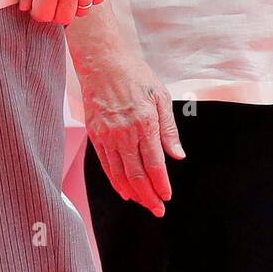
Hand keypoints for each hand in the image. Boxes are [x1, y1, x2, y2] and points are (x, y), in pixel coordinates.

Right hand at [77, 47, 183, 216]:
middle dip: (149, 196)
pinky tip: (124, 190)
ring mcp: (107, 134)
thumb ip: (169, 129)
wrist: (102, 61)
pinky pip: (105, 164)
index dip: (161, 184)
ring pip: (120, 173)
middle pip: (137, 174)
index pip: (154, 164)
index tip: (167, 196)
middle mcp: (124, 132)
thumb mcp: (160, 96)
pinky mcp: (95, 134)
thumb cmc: (134, 75)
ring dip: (133, 193)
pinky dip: (115, 181)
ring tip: (143, 204)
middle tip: (158, 210)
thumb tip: (178, 155)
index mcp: (144, 122)